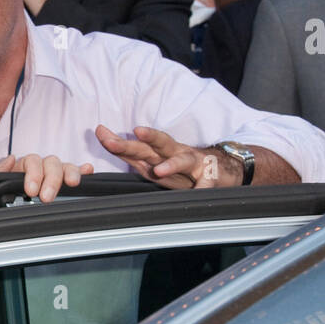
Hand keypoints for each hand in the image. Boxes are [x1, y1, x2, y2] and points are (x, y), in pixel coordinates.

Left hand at [0, 153, 92, 202]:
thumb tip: (10, 159)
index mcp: (21, 166)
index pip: (31, 161)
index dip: (34, 174)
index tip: (31, 191)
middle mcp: (39, 168)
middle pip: (50, 163)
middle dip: (51, 179)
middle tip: (46, 198)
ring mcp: (52, 175)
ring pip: (64, 166)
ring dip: (69, 173)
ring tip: (72, 183)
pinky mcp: (62, 184)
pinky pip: (74, 173)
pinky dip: (82, 171)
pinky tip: (88, 171)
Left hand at [96, 125, 238, 188]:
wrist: (223, 167)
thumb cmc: (184, 166)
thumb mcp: (158, 161)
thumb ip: (135, 156)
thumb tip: (109, 145)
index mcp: (160, 152)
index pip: (136, 145)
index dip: (118, 141)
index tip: (101, 133)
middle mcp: (174, 153)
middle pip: (154, 146)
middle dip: (137, 143)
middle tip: (121, 139)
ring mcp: (194, 163)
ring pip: (182, 160)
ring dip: (171, 164)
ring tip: (159, 171)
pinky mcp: (211, 175)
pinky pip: (206, 182)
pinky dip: (203, 186)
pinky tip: (199, 190)